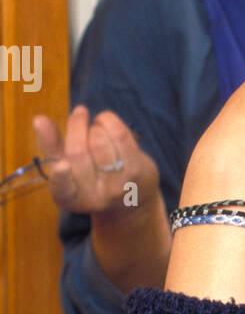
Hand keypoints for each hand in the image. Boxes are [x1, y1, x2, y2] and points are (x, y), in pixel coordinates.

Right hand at [31, 107, 160, 214]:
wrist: (131, 199)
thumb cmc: (91, 177)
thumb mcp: (67, 166)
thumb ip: (51, 145)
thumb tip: (39, 120)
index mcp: (69, 199)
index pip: (62, 190)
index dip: (61, 177)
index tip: (62, 166)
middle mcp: (94, 196)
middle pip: (78, 152)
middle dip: (76, 125)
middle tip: (79, 113)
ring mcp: (118, 185)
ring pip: (99, 141)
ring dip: (95, 126)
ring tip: (96, 128)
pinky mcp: (136, 171)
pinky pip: (119, 135)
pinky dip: (110, 121)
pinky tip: (107, 124)